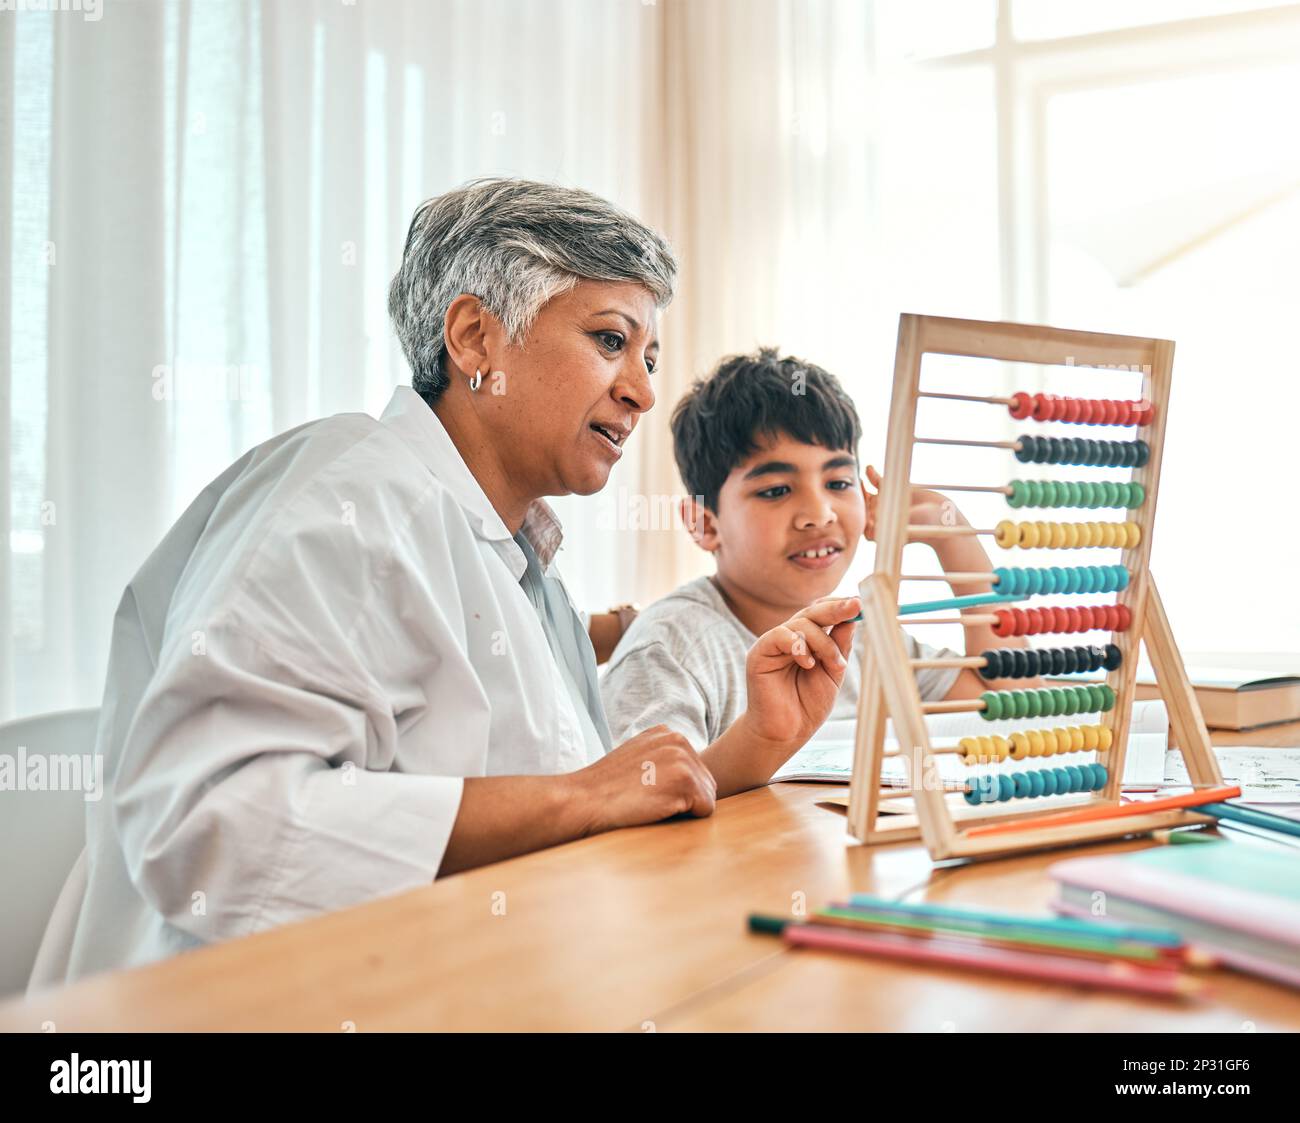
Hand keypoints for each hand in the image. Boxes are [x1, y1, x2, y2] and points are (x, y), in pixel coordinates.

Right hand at [571, 725, 715, 833]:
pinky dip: (686, 818)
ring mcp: (682, 757)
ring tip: (653, 804)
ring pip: (707, 796)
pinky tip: (657, 809)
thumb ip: (658, 755)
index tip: (649, 791)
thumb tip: (678, 772)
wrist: (584, 799)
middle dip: (686, 799)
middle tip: (651, 801)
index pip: (695, 769)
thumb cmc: (604, 787)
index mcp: (666, 733)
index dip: (677, 790)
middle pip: (705, 782)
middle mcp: (677, 739)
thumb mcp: (634, 756)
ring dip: (686, 809)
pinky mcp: (685, 779)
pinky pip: (705, 809)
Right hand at [738, 596, 859, 751]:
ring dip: (824, 642)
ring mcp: (774, 643)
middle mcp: (791, 638)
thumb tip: (851, 620)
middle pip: (813, 612)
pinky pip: (780, 635)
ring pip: (801, 624)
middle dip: (836, 609)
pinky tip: (808, 664)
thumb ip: (839, 648)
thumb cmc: (807, 705)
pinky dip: (798, 646)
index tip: (861, 604)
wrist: (786, 732)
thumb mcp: (832, 674)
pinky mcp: (759, 653)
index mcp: (808, 640)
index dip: (840, 608)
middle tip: (855, 605)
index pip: (823, 614)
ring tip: (834, 665)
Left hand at [861, 464, 965, 547]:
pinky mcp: (894, 492)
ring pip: (869, 494)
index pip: (863, 524)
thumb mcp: (907, 524)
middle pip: (863, 508)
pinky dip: (873, 476)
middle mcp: (881, 517)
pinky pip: (879, 483)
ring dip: (862, 487)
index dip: (858, 516)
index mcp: (881, 530)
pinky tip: (869, 468)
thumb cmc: (926, 526)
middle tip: (852, 488)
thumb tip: (877, 519)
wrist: (943, 516)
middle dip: (857, 499)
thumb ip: (892, 521)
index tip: (856, 508)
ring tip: (858, 478)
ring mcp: (886, 504)